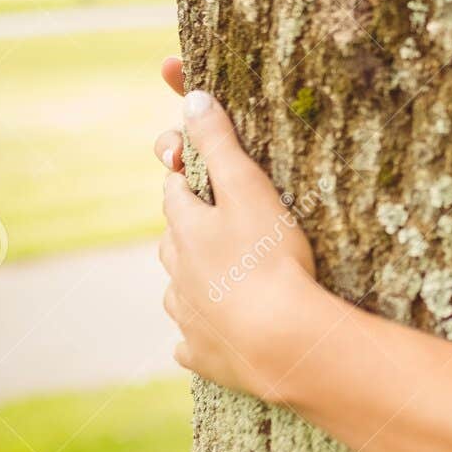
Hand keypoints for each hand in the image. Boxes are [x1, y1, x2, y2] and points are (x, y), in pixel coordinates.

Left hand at [153, 55, 329, 401]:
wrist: (280, 341)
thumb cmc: (269, 259)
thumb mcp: (249, 188)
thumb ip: (220, 143)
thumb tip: (192, 97)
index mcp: (185, 229)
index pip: (174, 192)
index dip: (186, 178)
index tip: (194, 171)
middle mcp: (176, 272)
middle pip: (171, 241)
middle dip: (187, 229)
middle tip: (215, 222)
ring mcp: (187, 316)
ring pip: (179, 289)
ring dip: (192, 280)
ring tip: (219, 277)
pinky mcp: (203, 355)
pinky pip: (192, 341)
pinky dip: (201, 332)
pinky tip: (218, 333)